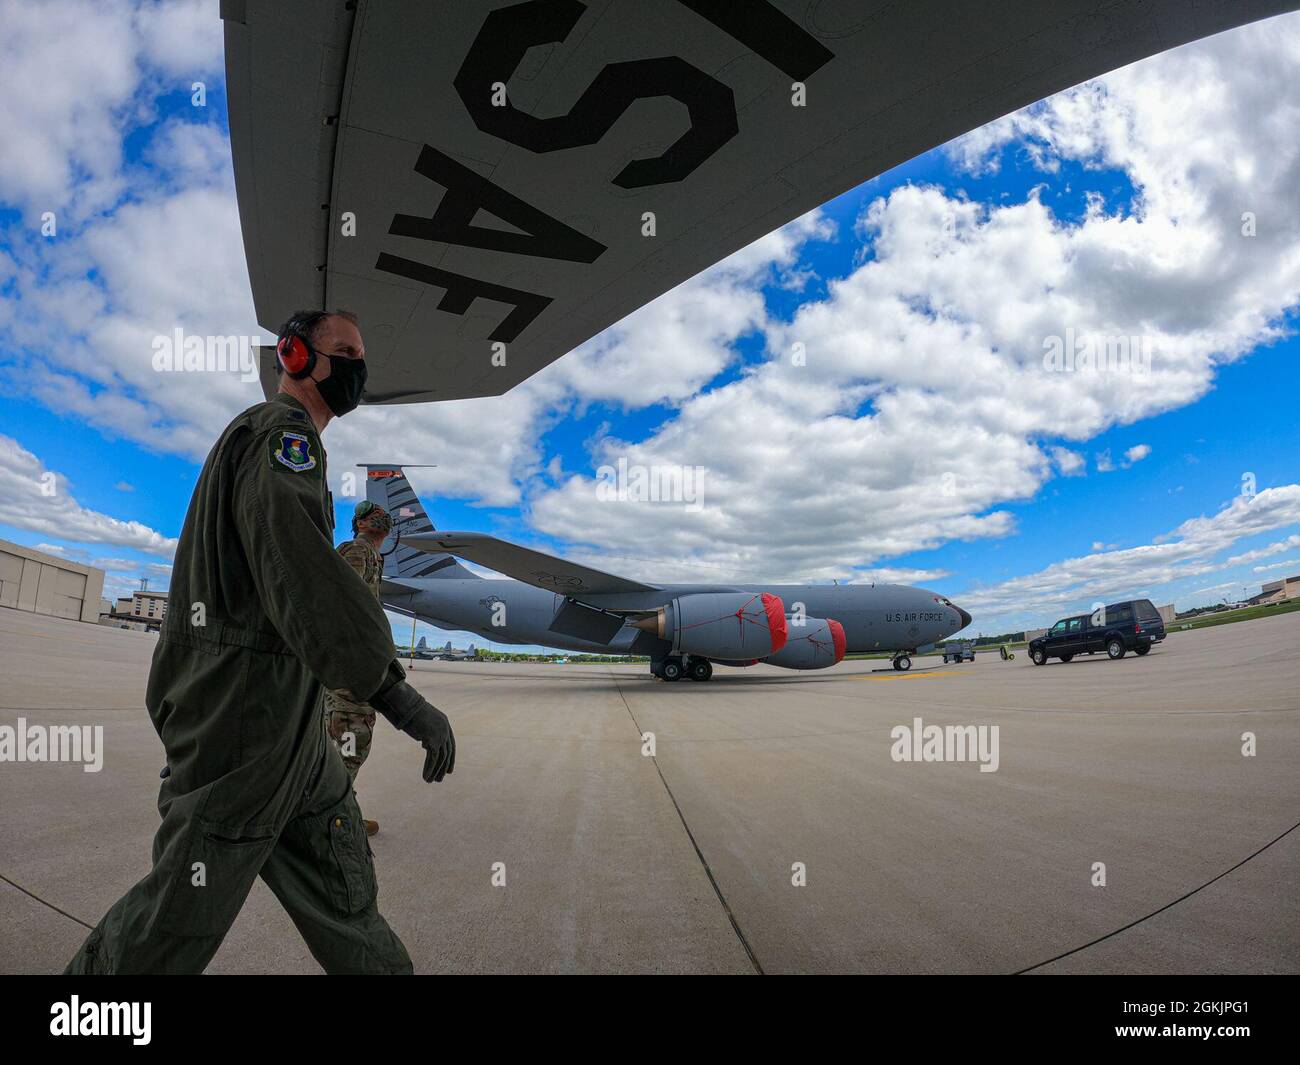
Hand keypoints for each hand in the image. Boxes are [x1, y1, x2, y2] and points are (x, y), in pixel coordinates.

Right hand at [370, 661, 456, 782]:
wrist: (407, 704)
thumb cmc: (411, 711)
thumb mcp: (423, 723)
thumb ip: (427, 734)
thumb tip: (427, 746)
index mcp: (445, 723)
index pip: (451, 744)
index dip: (450, 758)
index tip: (449, 770)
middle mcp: (445, 729)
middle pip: (447, 752)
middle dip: (444, 767)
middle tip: (440, 779)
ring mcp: (440, 734)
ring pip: (441, 757)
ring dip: (436, 771)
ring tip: (431, 781)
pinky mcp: (432, 739)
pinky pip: (432, 758)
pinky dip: (429, 769)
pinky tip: (425, 777)